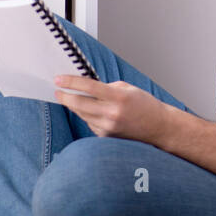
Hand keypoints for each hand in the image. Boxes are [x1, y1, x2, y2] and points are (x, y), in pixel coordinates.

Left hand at [53, 77, 174, 144]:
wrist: (158, 127)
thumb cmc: (145, 105)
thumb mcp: (128, 89)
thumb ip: (106, 87)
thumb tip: (85, 87)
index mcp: (118, 97)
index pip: (88, 87)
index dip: (70, 82)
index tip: (58, 79)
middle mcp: (112, 114)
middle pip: (79, 104)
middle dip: (64, 96)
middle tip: (57, 90)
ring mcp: (108, 127)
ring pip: (82, 114)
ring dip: (74, 105)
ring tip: (70, 97)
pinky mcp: (106, 137)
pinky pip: (89, 123)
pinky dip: (87, 115)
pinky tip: (92, 111)